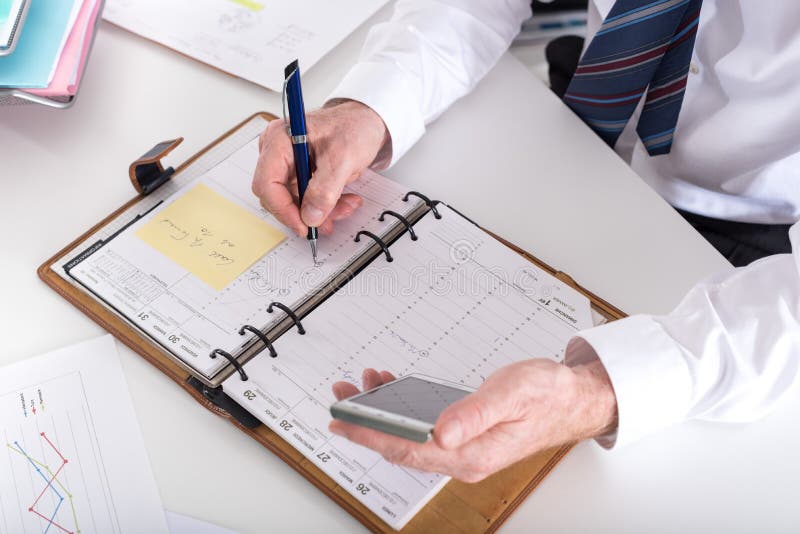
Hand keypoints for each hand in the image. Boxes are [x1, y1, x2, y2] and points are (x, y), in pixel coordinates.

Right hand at [252, 100, 389, 235]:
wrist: (367, 121)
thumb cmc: (353, 126)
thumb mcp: (343, 158)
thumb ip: (325, 189)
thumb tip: (310, 216)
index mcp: (279, 140)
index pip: (267, 184)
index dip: (283, 209)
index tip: (303, 225)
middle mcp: (277, 151)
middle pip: (277, 195)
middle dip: (304, 212)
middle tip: (328, 221)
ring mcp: (286, 162)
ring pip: (293, 200)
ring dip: (319, 210)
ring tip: (345, 206)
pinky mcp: (298, 171)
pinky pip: (303, 196)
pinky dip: (322, 204)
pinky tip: (341, 201)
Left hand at [330, 360, 617, 482]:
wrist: (572, 400)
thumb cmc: (546, 395)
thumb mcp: (510, 394)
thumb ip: (474, 414)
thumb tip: (439, 430)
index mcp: (471, 454)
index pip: (408, 448)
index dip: (370, 434)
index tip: (342, 420)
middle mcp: (463, 458)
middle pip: (401, 446)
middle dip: (366, 423)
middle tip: (341, 397)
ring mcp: (463, 450)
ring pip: (409, 438)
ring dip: (382, 414)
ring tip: (362, 387)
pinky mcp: (465, 438)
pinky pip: (423, 430)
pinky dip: (402, 411)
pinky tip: (394, 390)